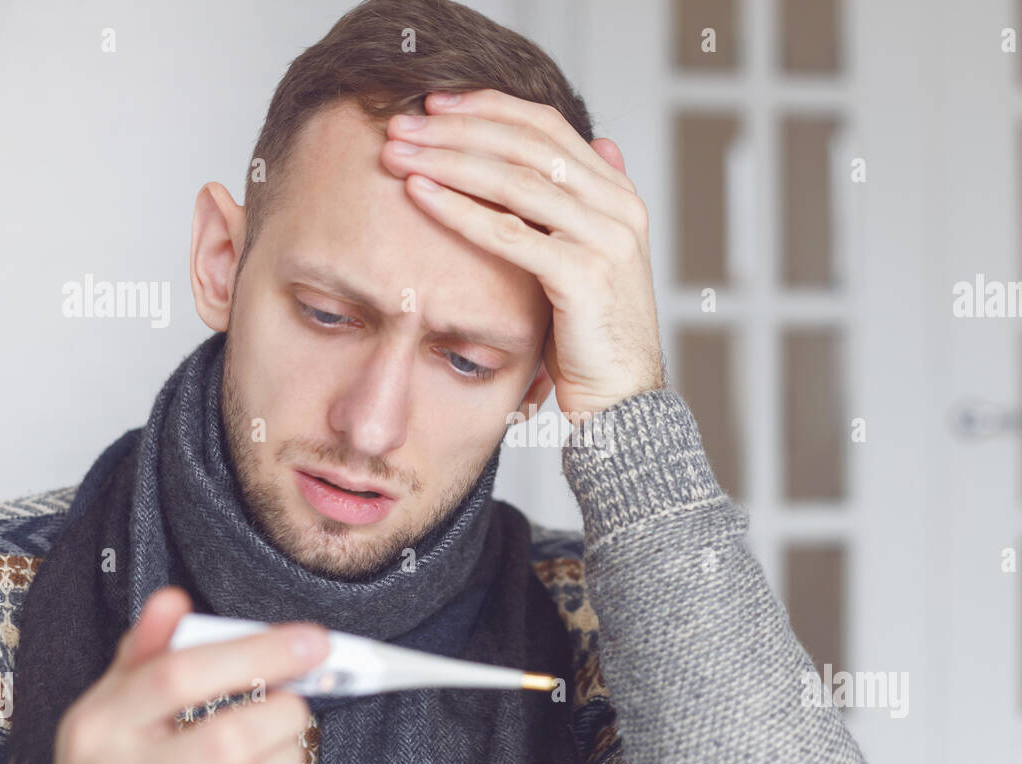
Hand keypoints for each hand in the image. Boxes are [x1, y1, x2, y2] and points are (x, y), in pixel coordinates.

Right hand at [34, 587, 328, 763]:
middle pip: (227, 738)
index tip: (310, 640)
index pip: (179, 676)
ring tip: (289, 734)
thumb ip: (144, 651)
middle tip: (298, 697)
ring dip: (294, 752)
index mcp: (100, 727)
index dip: (256, 651)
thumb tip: (174, 600)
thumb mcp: (107, 707)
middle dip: (285, 709)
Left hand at [381, 89, 663, 417]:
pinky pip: (509, 232)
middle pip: (527, 144)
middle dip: (458, 129)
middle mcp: (618, 207)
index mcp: (618, 194)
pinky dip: (459, 209)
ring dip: (449, 160)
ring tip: (398, 154)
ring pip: (515, 180)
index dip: (487, 108)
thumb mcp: (590, 259)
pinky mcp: (583, 274)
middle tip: (401, 124)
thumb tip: (602, 145)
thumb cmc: (592, 337)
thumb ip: (589, 205)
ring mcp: (605, 238)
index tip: (433, 105)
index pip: (547, 127)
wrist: (623, 400)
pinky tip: (420, 195)